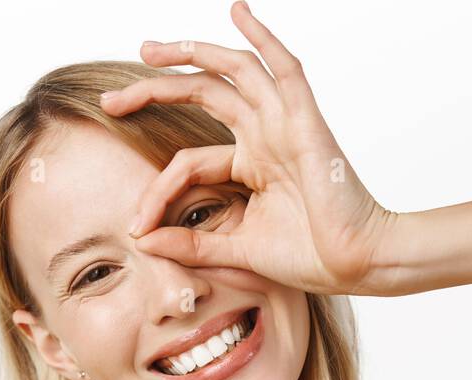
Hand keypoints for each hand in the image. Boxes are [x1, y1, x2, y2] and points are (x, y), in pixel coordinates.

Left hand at [100, 1, 395, 295]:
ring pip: (233, 71)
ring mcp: (285, 125)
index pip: (189, 161)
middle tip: (114, 100)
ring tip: (151, 49)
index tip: (138, 226)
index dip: (157, 190)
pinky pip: (284, 68)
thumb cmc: (310, 258)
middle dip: (156, 88)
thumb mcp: (236, 251)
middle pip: (203, 94)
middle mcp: (266, 137)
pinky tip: (239, 10)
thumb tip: (142, 240)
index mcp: (252, 165)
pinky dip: (263, 36)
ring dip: (192, 53)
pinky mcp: (306, 122)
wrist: (358, 263)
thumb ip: (191, 244)